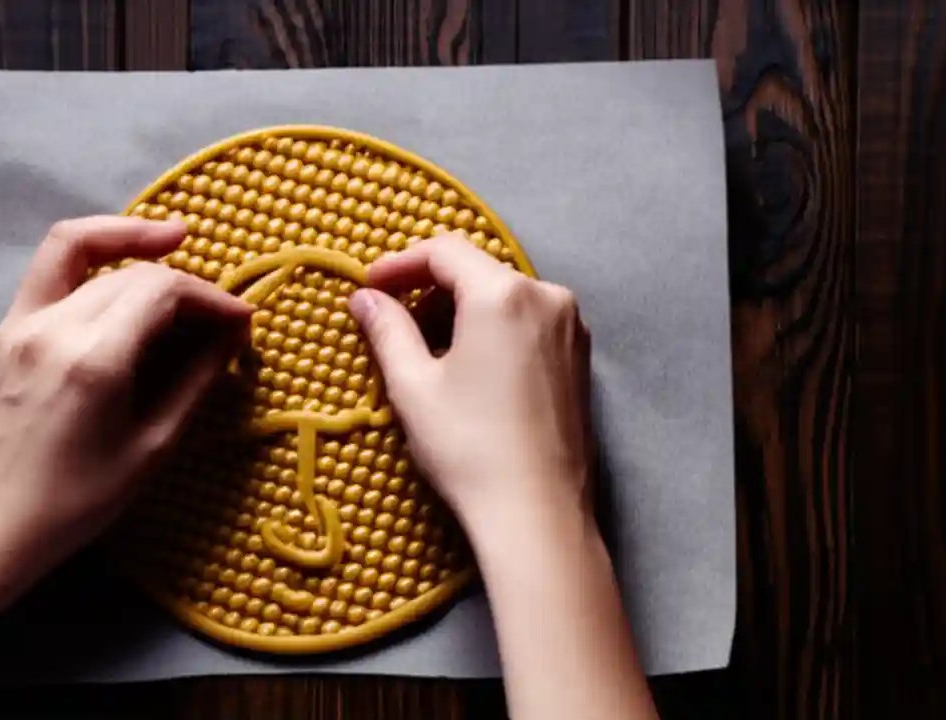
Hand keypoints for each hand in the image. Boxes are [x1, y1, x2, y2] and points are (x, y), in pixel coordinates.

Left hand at [0, 216, 251, 571]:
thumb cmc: (76, 503)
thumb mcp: (151, 447)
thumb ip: (194, 382)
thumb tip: (231, 337)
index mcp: (91, 358)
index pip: (161, 290)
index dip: (210, 296)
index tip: (241, 320)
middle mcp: (50, 326)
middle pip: (127, 270)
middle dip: (182, 280)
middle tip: (218, 310)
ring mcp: (18, 324)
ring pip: (77, 250)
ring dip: (127, 237)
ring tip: (173, 238)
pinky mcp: (2, 333)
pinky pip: (50, 274)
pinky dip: (90, 260)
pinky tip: (119, 275)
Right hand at [347, 233, 591, 522]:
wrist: (537, 515)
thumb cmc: (469, 448)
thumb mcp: (413, 386)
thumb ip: (387, 329)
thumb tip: (364, 298)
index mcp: (504, 294)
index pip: (445, 251)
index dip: (399, 263)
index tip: (369, 287)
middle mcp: (547, 297)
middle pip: (477, 270)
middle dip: (429, 288)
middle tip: (391, 320)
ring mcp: (571, 328)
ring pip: (504, 296)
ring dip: (460, 310)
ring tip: (426, 350)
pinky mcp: (580, 359)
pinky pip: (528, 322)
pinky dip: (492, 329)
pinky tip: (468, 368)